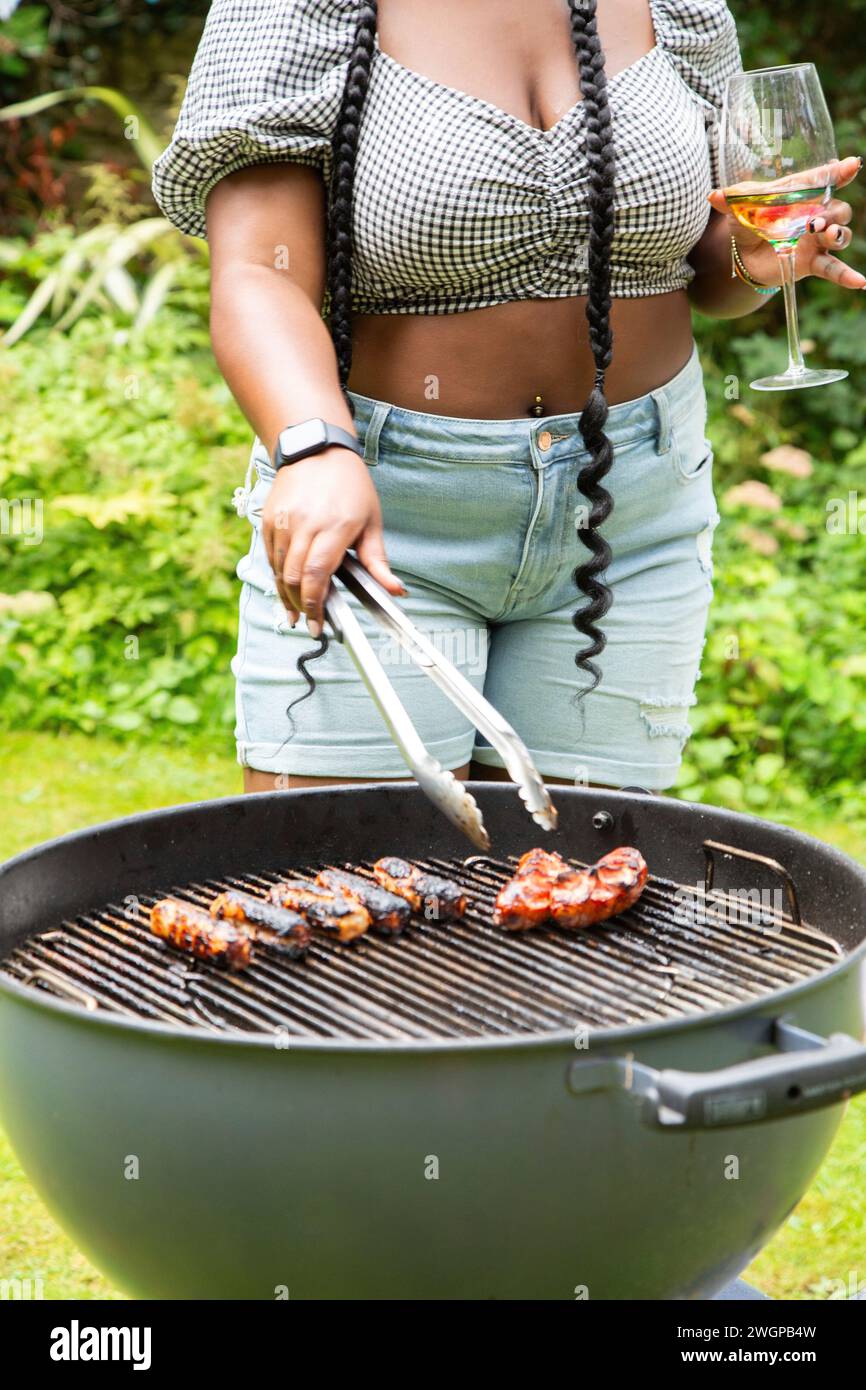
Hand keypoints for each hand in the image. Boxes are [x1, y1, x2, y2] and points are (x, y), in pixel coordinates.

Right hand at [262, 446, 405, 635]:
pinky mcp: (268, 519)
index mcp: (335, 526)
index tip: (318, 624)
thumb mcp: (372, 522)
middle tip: (308, 624)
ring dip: (286, 595)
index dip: (314, 604)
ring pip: (278, 570)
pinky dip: (278, 575)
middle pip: (294, 577)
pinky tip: (287, 587)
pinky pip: (270, 556)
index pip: (317, 574)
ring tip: (296, 612)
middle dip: (299, 606)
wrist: (317, 450)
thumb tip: (398, 592)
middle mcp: (305, 524)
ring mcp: (283, 521)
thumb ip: (378, 562)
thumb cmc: (351, 487)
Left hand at [708, 155, 865, 290]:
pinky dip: (848, 276)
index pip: (825, 180)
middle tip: (816, 221)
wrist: (743, 252)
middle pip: (839, 209)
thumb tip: (713, 196)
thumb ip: (730, 199)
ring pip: (841, 235)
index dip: (840, 173)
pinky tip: (860, 283)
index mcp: (802, 194)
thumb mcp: (738, 208)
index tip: (853, 166)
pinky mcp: (814, 263)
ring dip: (838, 235)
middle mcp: (817, 214)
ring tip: (828, 236)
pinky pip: (835, 269)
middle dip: (833, 213)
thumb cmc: (748, 220)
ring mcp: (818, 239)